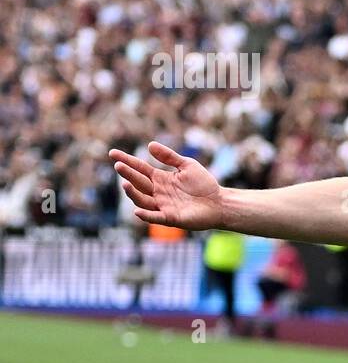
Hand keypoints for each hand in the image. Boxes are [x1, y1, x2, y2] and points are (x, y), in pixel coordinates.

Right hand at [109, 142, 224, 230]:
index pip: (140, 168)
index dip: (127, 161)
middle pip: (139, 182)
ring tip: (125, 183)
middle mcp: (158, 192)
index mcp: (160, 179)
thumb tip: (149, 145)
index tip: (112, 153)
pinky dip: (146, 215)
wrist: (220, 203)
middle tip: (119, 165)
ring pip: (142, 200)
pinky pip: (155, 217)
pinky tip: (137, 211)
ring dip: (133, 193)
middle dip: (128, 174)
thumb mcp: (187, 165)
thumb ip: (169, 157)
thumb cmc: (204, 184)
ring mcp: (163, 205)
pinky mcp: (171, 218)